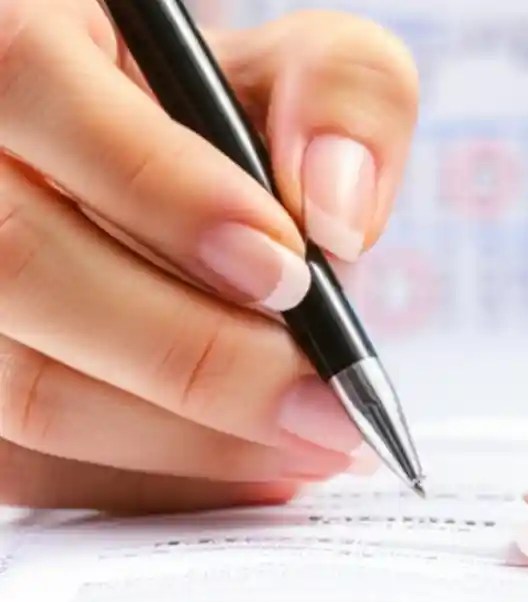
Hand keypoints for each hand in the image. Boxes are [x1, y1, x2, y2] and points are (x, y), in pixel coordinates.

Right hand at [0, 1, 417, 510]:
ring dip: (187, 438)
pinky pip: (37, 467)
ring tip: (315, 440)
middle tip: (327, 400)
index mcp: (15, 35)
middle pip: (21, 262)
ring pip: (23, 388)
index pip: (31, 81)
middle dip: (199, 352)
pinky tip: (255, 468)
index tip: (288, 273)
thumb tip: (337, 213)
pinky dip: (157, 482)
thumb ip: (345, 97)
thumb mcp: (300, 74)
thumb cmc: (226, 129)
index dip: (161, 188)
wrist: (166, 193)